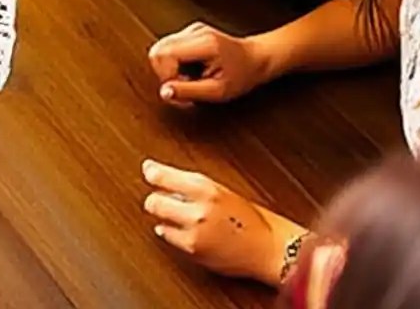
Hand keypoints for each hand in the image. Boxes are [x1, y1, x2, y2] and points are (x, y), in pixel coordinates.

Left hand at [141, 159, 304, 286]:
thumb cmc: (252, 220)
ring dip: (164, 216)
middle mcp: (198, 208)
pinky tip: (184, 230)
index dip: (153, 173)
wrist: (270, 247)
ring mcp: (194, 230)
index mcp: (207, 188)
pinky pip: (167, 236)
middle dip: (156, 200)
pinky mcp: (192, 248)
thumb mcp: (223, 192)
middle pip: (154, 201)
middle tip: (162, 199)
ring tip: (179, 217)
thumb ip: (193, 185)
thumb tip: (164, 177)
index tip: (149, 171)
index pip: (164, 176)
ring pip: (158, 218)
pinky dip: (171, 233)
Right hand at [147, 22, 275, 106]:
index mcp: (203, 44)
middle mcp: (195, 32)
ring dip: (168, 68)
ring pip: (160, 49)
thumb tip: (164, 93)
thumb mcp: (218, 91)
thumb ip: (189, 92)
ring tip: (187, 78)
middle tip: (183, 85)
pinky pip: (168, 48)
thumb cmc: (243, 75)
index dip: (165, 76)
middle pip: (157, 50)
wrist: (257, 59)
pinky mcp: (189, 32)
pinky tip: (189, 70)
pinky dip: (173, 63)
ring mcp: (192, 30)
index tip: (180, 88)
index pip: (163, 54)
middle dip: (164, 73)